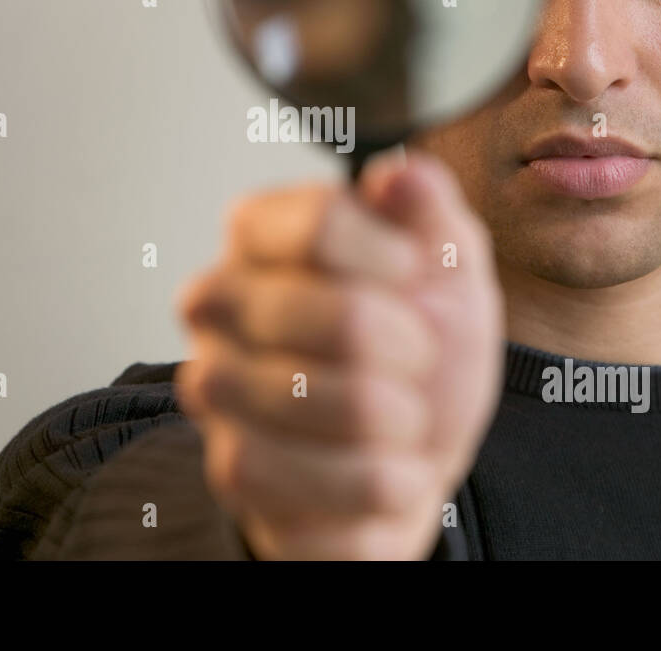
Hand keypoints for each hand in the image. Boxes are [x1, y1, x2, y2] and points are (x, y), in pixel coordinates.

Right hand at [173, 150, 504, 558]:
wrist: (412, 452)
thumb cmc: (419, 346)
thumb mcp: (445, 262)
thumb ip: (426, 210)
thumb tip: (399, 176)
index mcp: (260, 232)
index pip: (321, 224)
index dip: (395, 259)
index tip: (415, 274)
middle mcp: (217, 301)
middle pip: (339, 317)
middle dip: (413, 348)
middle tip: (420, 357)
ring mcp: (215, 387)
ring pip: (327, 404)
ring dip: (402, 420)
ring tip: (407, 418)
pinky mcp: (232, 469)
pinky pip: (320, 481)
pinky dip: (384, 484)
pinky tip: (393, 472)